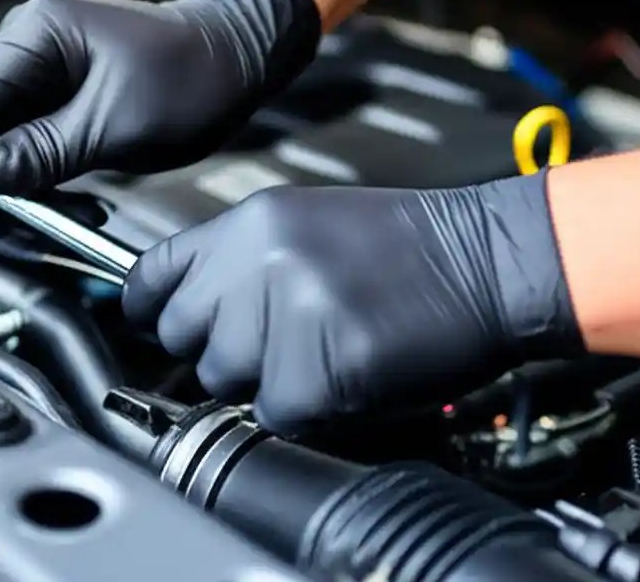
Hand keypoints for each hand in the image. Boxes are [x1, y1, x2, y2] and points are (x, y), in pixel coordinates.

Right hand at [0, 0, 319, 195]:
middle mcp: (27, 49)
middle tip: (22, 228)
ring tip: (68, 219)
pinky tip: (80, 205)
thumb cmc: (192, 73)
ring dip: (24, 192)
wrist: (239, 58)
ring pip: (0, 149)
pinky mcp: (59, 103)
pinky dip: (47, 184)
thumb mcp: (114, 123)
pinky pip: (32, 150)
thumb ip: (44, 152)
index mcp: (33, 36)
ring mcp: (42, 77)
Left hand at [121, 170, 584, 434]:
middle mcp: (255, 263)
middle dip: (217, 352)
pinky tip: (346, 375)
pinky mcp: (318, 370)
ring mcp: (286, 315)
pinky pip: (276, 416)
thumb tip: (182, 311)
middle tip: (273, 346)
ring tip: (322, 353)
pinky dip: (308, 412)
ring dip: (266, 384)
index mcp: (248, 223)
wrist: (488, 260)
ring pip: (225, 382)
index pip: (151, 276)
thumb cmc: (407, 247)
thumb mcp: (306, 225)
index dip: (150, 311)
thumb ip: (235, 262)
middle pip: (179, 337)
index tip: (158, 327)